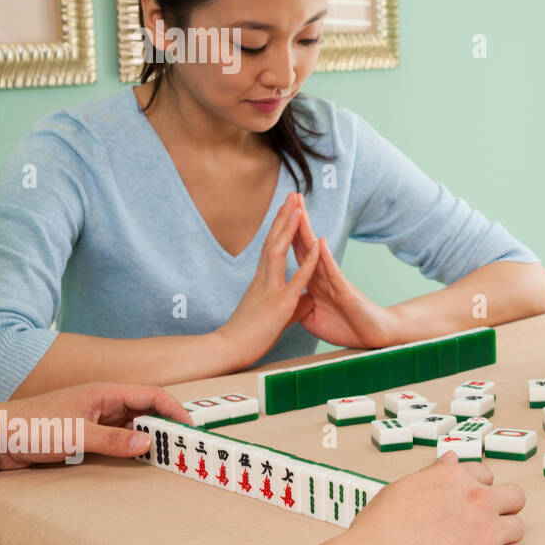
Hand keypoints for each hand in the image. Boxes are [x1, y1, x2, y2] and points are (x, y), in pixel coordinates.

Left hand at [0, 383, 190, 469]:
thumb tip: (147, 444)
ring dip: (149, 437)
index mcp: (105, 392)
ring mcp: (95, 419)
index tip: (188, 427)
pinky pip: (118, 438)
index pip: (151, 395)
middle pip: (145, 410)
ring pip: (133, 425)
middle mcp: (104, 403)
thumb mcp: (76, 434)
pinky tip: (138, 458)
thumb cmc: (32, 426)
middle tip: (182, 445)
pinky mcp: (86, 434)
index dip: (173, 409)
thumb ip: (113, 439)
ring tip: (166, 454)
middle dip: (166, 425)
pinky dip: (131, 446)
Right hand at [214, 194, 320, 366]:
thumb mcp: (277, 316)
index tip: (286, 207)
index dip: (279, 226)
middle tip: (293, 194)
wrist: (228, 351)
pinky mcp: (280, 304)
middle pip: (274, 240)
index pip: (271, 246)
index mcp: (262, 280)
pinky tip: (316, 245)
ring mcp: (271, 289)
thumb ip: (294, 306)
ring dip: (290, 227)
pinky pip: (297, 278)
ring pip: (279, 250)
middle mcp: (264, 279)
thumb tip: (310, 300)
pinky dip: (308, 261)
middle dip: (284, 216)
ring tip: (299, 207)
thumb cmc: (249, 335)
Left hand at [289, 193, 402, 349]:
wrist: (372, 337)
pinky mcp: (345, 292)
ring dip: (308, 230)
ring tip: (300, 208)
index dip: (287, 233)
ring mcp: (335, 282)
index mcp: (315, 282)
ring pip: (317, 252)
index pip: (298, 253)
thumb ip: (303, 305)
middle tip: (291, 195)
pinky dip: (325, 258)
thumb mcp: (315, 318)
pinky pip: (333, 273)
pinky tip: (320, 243)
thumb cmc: (347, 327)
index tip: (278, 214)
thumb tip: (291, 299)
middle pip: (306, 244)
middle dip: (296, 220)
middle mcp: (324, 276)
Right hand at [291, 454, 524, 544]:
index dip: (476, 486)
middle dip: (503, 504)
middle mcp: (479, 501)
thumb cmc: (380, 531)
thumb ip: (434, 473)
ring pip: (517, 527)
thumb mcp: (403, 488)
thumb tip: (451, 459)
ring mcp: (488, 534)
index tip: (468, 499)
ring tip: (482, 541)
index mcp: (457, 478)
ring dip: (504, 532)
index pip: (485, 474)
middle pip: (515, 496)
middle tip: (487, 517)